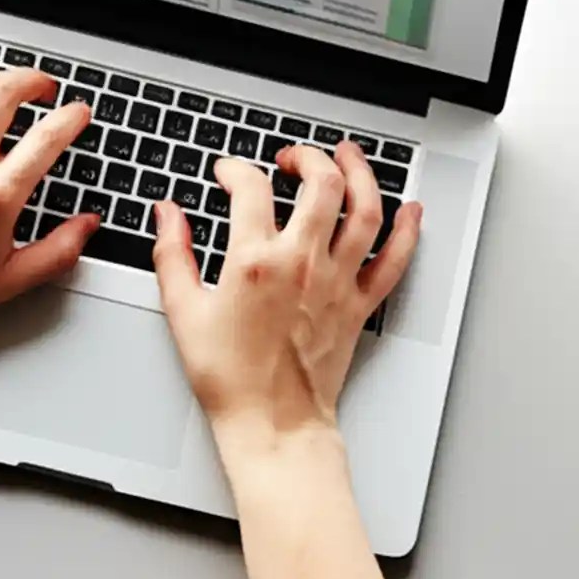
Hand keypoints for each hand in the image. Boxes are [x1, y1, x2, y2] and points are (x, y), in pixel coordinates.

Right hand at [151, 142, 421, 439]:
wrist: (271, 422)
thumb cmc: (230, 377)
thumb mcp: (183, 311)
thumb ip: (173, 254)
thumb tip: (167, 214)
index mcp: (255, 262)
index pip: (251, 188)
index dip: (236, 169)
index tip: (230, 172)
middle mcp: (302, 263)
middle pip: (320, 184)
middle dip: (307, 157)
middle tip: (293, 157)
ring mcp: (337, 282)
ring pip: (365, 210)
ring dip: (361, 174)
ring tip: (349, 156)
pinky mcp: (359, 305)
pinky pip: (394, 261)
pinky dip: (408, 231)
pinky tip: (411, 210)